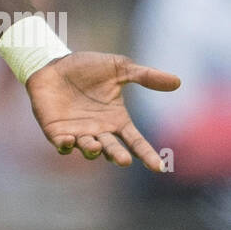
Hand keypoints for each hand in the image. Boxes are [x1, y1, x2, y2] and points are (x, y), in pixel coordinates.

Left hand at [26, 51, 180, 170]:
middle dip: (118, 156)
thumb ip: (146, 76)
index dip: (147, 154)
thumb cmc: (87, 68)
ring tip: (96, 145)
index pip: (136, 142)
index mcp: (117, 120)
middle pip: (112, 150)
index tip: (159, 167)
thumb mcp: (119, 68)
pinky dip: (65, 146)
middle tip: (124, 160)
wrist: (53, 62)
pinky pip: (62, 145)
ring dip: (92, 150)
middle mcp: (99, 131)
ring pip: (88, 149)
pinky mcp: (56, 131)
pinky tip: (68, 141)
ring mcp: (78, 133)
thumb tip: (177, 81)